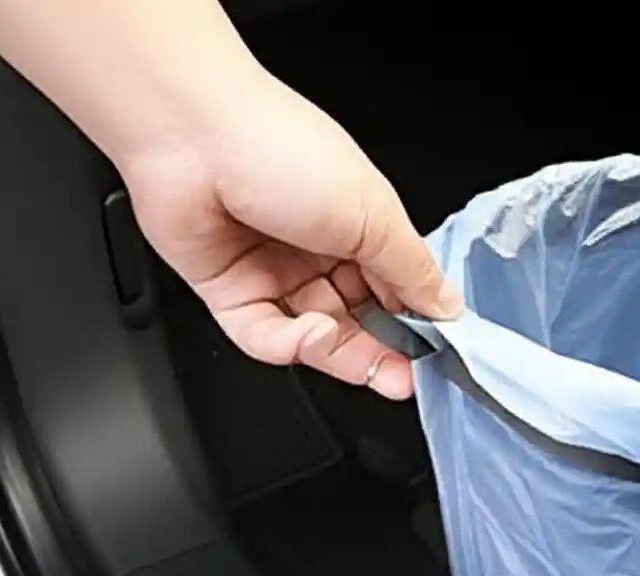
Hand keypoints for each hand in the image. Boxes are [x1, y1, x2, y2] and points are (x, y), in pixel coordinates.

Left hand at [118, 76, 461, 399]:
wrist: (190, 134)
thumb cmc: (282, 148)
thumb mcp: (374, 216)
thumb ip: (414, 271)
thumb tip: (449, 306)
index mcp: (360, 224)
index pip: (397, 289)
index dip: (416, 324)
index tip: (436, 352)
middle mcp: (317, 248)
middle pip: (357, 319)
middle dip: (383, 352)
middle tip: (405, 377)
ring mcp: (273, 271)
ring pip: (314, 336)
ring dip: (342, 353)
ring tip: (368, 364)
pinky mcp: (229, 291)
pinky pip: (264, 337)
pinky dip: (290, 344)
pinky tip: (308, 332)